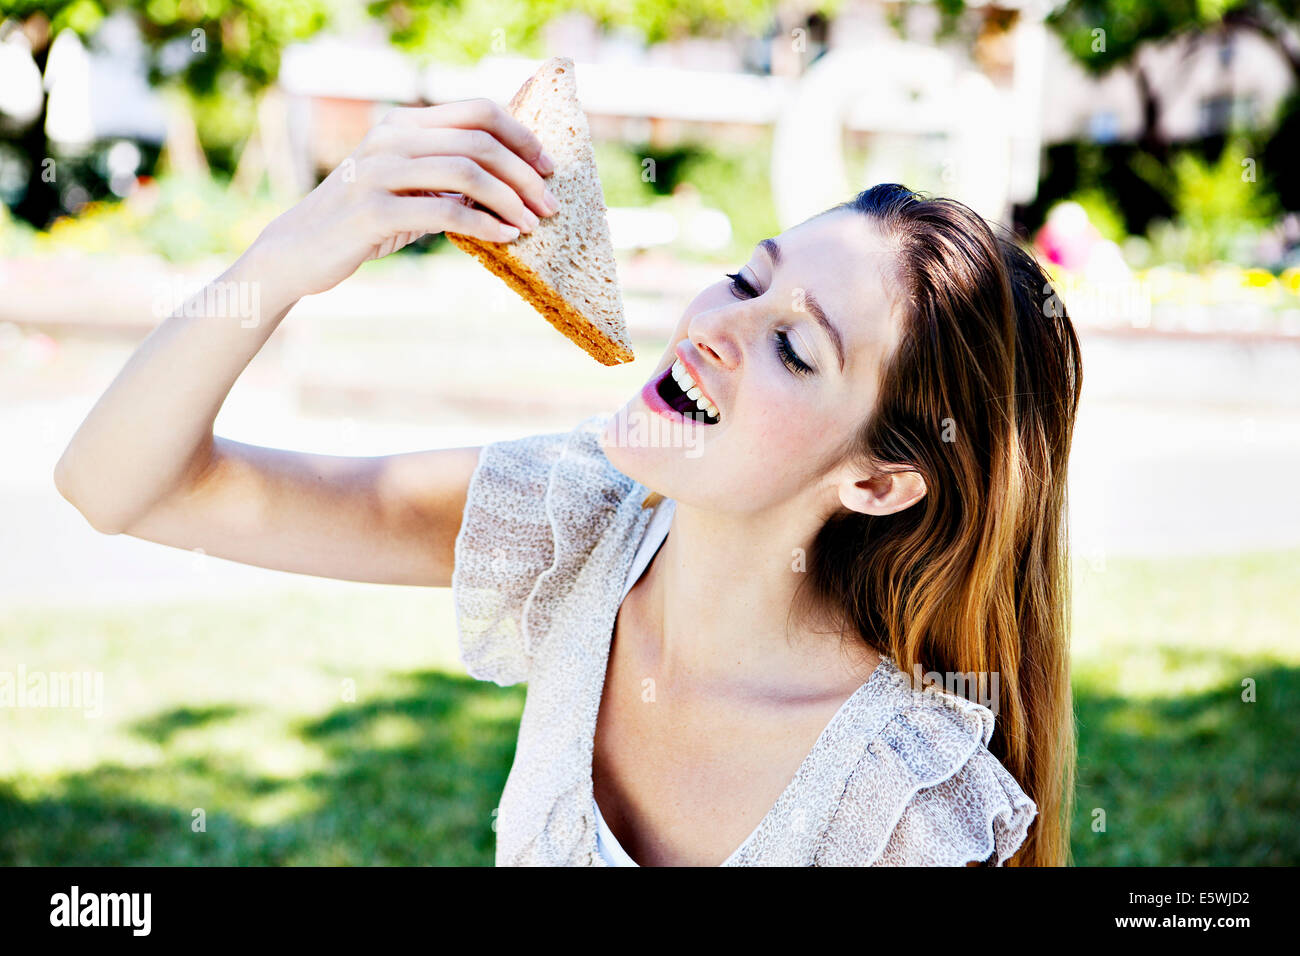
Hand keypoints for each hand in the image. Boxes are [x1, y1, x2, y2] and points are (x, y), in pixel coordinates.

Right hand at [250, 98, 557, 300]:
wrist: (299, 250)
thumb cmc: (363, 221)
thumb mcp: (407, 187)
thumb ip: (447, 175)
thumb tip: (513, 179)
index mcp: (402, 124)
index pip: (477, 111)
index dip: (521, 136)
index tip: (549, 167)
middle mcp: (391, 139)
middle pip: (480, 142)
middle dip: (525, 174)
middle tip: (550, 205)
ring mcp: (379, 172)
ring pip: (467, 172)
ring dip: (511, 200)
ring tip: (532, 224)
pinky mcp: (373, 211)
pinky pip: (446, 212)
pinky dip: (485, 225)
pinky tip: (505, 238)